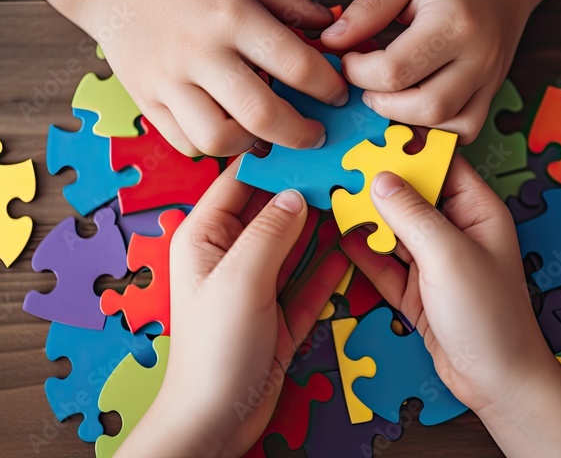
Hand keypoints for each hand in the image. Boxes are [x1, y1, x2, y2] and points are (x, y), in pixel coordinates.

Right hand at [76, 0, 347, 156]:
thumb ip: (288, 1)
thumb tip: (330, 28)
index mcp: (231, 16)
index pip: (295, 65)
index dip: (328, 87)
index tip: (338, 95)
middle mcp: (200, 53)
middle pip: (262, 115)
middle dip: (300, 133)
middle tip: (314, 134)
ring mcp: (169, 81)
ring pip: (219, 139)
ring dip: (253, 144)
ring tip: (266, 133)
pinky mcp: (146, 100)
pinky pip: (186, 142)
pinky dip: (214, 146)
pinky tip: (228, 129)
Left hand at [117, 160, 347, 456]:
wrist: (217, 419)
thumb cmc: (213, 352)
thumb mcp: (241, 279)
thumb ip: (270, 231)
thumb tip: (297, 194)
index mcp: (204, 237)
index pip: (239, 182)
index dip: (272, 160)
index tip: (306, 141)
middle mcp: (230, 256)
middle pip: (272, 210)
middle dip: (305, 191)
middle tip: (343, 167)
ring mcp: (257, 285)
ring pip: (295, 244)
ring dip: (322, 226)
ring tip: (355, 198)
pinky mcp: (280, 314)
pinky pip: (310, 279)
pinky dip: (330, 265)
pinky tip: (353, 245)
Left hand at [320, 0, 537, 142]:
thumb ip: (369, 8)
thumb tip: (332, 41)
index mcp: (455, 22)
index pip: (396, 71)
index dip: (359, 72)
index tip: (349, 57)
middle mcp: (479, 57)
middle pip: (426, 108)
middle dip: (382, 102)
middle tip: (366, 80)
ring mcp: (490, 79)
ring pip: (449, 128)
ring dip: (409, 120)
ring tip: (390, 93)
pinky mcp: (492, 91)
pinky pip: (466, 130)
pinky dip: (437, 130)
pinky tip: (414, 106)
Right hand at [340, 155, 556, 412]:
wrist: (495, 382)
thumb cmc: (489, 316)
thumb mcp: (447, 256)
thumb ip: (412, 215)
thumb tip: (380, 179)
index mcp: (477, 211)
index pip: (441, 164)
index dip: (409, 150)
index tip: (371, 137)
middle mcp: (456, 231)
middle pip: (412, 196)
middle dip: (379, 185)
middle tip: (341, 169)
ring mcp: (435, 262)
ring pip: (394, 229)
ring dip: (367, 219)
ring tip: (332, 199)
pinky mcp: (418, 290)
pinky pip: (385, 264)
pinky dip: (365, 253)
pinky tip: (341, 238)